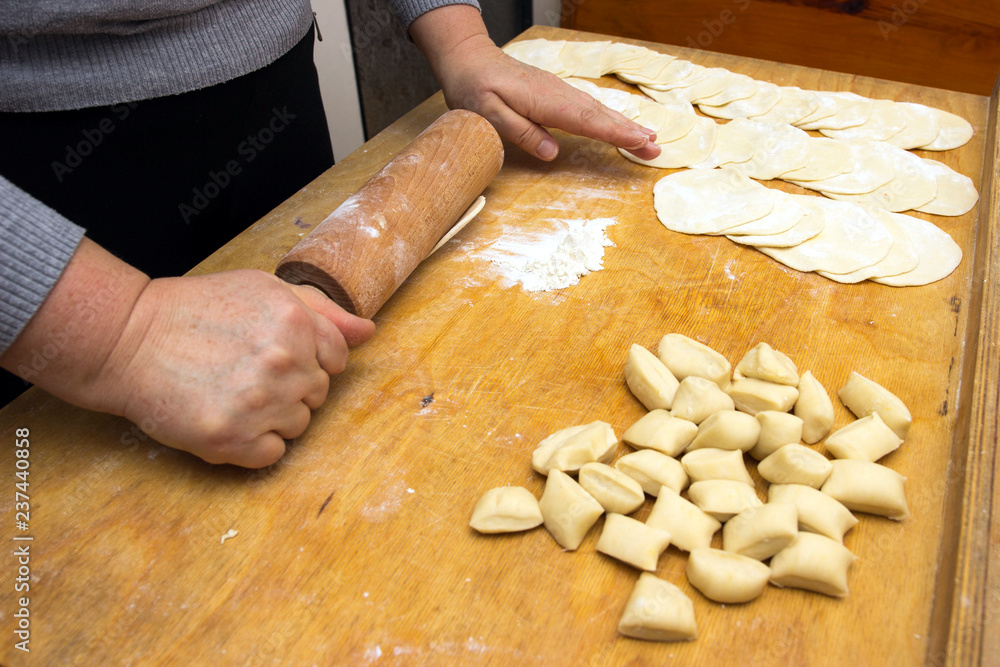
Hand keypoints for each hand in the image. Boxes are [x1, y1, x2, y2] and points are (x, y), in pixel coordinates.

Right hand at [1, 239, 374, 467]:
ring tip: (234, 393)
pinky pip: (272, 454)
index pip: (336, 361)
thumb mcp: (265, 289)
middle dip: (291, 386)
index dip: (308, 360)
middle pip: (318, 395)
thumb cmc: (199, 310)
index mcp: (297, 323)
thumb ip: (323, 312)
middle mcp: (285, 363)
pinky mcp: (231, 439)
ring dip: (273, 416)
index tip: (276, 355)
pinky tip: (228, 417)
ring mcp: (259, 403)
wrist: (129, 339)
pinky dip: (254, 444)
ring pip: (298, 426)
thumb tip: (370, 332)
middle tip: (247, 372)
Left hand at [410, 6, 661, 161]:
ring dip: (624, 125)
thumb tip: (552, 153)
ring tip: (649, 140)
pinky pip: (588, 108)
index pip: (587, 121)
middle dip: (630, 132)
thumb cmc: (473, 88)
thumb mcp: (487, 114)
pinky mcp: (556, 94)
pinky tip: (619, 125)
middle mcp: (558, 95)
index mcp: (544, 101)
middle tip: (656, 148)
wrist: (468, 59)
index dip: (614, 133)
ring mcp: (559, 92)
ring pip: (597, 111)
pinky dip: (608, 118)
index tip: (639, 142)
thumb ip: (520, 132)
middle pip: (600, 116)